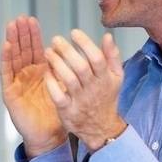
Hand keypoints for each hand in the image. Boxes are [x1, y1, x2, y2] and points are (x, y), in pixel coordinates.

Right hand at [0, 15, 67, 157]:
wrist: (48, 135)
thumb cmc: (57, 112)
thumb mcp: (66, 86)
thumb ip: (69, 69)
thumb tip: (81, 51)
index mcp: (40, 72)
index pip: (34, 49)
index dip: (32, 35)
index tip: (32, 19)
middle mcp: (26, 75)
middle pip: (22, 50)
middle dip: (21, 34)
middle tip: (20, 18)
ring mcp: (17, 83)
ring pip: (13, 58)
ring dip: (12, 41)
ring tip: (12, 26)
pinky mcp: (10, 93)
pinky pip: (6, 73)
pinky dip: (6, 59)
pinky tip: (6, 46)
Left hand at [43, 29, 126, 151]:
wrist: (101, 128)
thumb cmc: (106, 98)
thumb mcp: (116, 77)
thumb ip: (112, 56)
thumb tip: (108, 36)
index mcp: (105, 78)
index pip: (97, 58)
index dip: (85, 43)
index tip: (73, 33)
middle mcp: (93, 89)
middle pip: (81, 67)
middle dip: (67, 51)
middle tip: (56, 40)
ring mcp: (80, 101)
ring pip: (68, 79)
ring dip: (57, 64)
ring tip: (48, 52)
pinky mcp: (68, 111)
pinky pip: (58, 96)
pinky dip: (51, 83)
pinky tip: (46, 71)